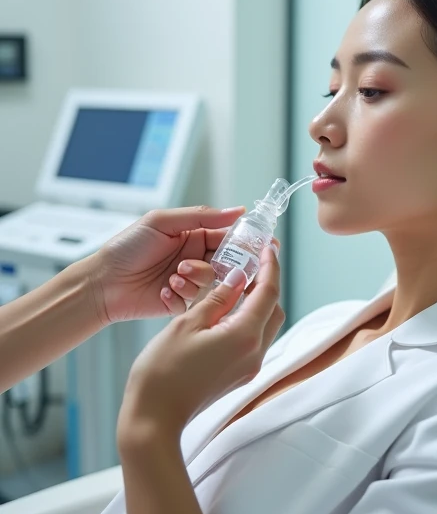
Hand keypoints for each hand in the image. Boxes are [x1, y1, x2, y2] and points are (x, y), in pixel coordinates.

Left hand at [88, 205, 245, 324]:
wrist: (103, 282)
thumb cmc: (127, 247)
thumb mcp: (162, 222)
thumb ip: (201, 216)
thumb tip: (237, 210)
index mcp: (192, 236)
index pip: (226, 236)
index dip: (240, 240)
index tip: (255, 244)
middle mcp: (194, 258)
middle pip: (224, 260)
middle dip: (219, 262)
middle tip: (205, 261)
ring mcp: (188, 281)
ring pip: (211, 280)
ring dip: (195, 276)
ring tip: (175, 274)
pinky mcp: (180, 303)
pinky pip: (195, 300)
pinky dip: (180, 293)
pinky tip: (163, 289)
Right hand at [117, 243, 283, 443]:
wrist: (154, 418)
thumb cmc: (162, 372)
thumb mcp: (187, 323)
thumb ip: (217, 298)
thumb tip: (238, 277)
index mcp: (245, 336)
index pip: (268, 292)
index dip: (270, 266)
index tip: (268, 247)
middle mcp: (254, 353)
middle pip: (274, 309)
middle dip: (267, 283)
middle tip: (254, 262)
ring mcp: (248, 367)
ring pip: (265, 325)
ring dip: (258, 303)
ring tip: (239, 282)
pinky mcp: (239, 375)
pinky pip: (253, 340)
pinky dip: (248, 320)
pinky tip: (228, 310)